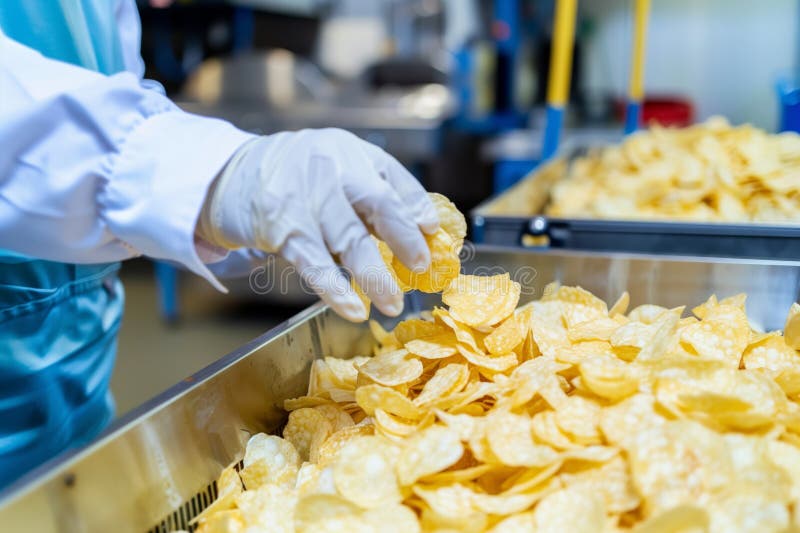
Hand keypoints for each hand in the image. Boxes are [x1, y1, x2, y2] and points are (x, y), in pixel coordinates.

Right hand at [197, 128, 438, 320]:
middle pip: (379, 203)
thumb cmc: (290, 178)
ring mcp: (305, 195)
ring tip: (392, 302)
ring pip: (350, 239)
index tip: (433, 231)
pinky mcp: (281, 225)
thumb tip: (419, 228)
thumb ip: (370, 191)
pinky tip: (353, 308)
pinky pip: (314, 262)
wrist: (225, 175)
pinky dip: (335, 288)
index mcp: (350, 151)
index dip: (417, 206)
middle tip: (421, 267)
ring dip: (375, 276)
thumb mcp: (332, 168)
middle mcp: (331, 165)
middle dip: (404, 238)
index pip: (393, 177)